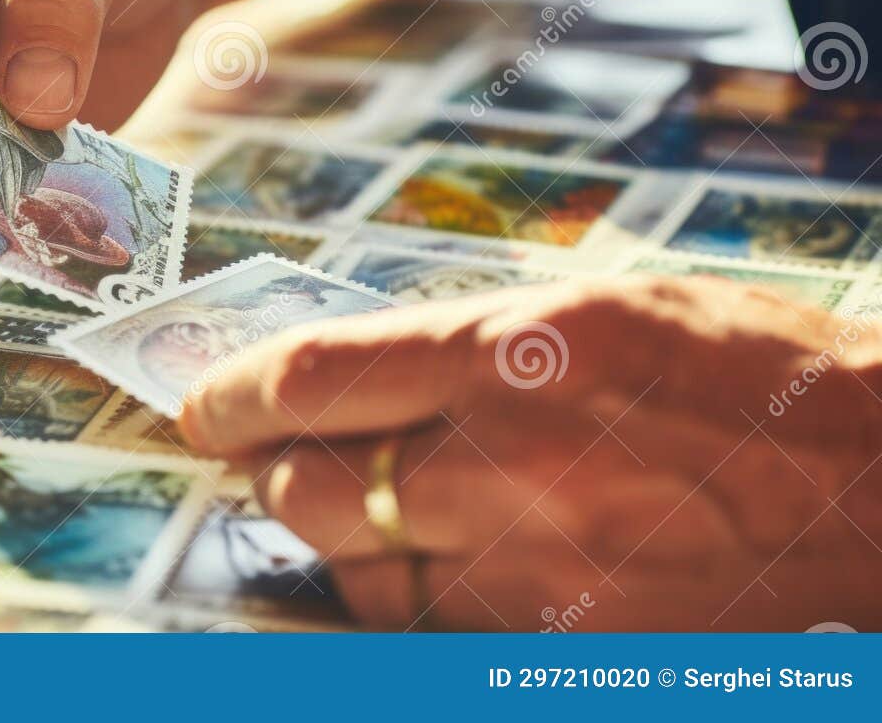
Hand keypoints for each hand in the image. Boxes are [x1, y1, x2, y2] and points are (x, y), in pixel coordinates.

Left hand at [180, 274, 881, 629]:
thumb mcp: (603, 304)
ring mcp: (540, 572)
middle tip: (282, 451)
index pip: (311, 379)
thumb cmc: (749, 373)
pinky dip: (405, 594)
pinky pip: (426, 632)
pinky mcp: (564, 648)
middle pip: (306, 488)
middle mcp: (515, 464)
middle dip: (273, 469)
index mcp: (520, 350)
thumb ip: (463, 341)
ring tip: (374, 500)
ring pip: (355, 572)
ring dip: (335, 537)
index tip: (202, 405)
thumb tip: (343, 375)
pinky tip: (441, 557)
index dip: (229, 396)